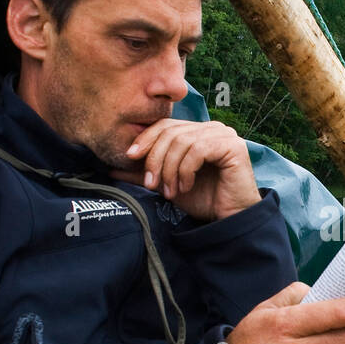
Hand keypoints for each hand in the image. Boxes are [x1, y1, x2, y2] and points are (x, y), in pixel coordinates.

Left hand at [110, 119, 259, 221]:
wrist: (229, 218)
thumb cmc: (203, 200)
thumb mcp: (166, 184)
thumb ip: (143, 174)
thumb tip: (112, 168)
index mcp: (197, 131)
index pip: (165, 125)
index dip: (146, 138)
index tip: (129, 157)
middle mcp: (212, 128)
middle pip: (171, 132)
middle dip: (156, 159)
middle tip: (151, 184)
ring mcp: (224, 134)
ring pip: (182, 141)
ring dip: (170, 169)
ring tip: (170, 191)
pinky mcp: (233, 145)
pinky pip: (198, 149)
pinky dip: (186, 170)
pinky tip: (186, 186)